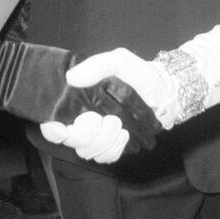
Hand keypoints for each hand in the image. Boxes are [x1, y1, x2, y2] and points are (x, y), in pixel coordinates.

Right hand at [37, 51, 169, 161]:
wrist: (165, 94)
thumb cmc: (140, 75)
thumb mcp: (120, 61)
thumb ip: (98, 65)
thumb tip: (71, 78)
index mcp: (78, 97)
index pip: (53, 119)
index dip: (53, 129)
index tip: (63, 129)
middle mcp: (83, 117)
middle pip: (71, 139)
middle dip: (89, 133)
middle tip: (110, 121)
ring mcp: (97, 134)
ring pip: (87, 151)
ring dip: (105, 141)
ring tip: (122, 128)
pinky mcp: (111, 146)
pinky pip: (103, 157)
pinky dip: (114, 150)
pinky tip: (124, 137)